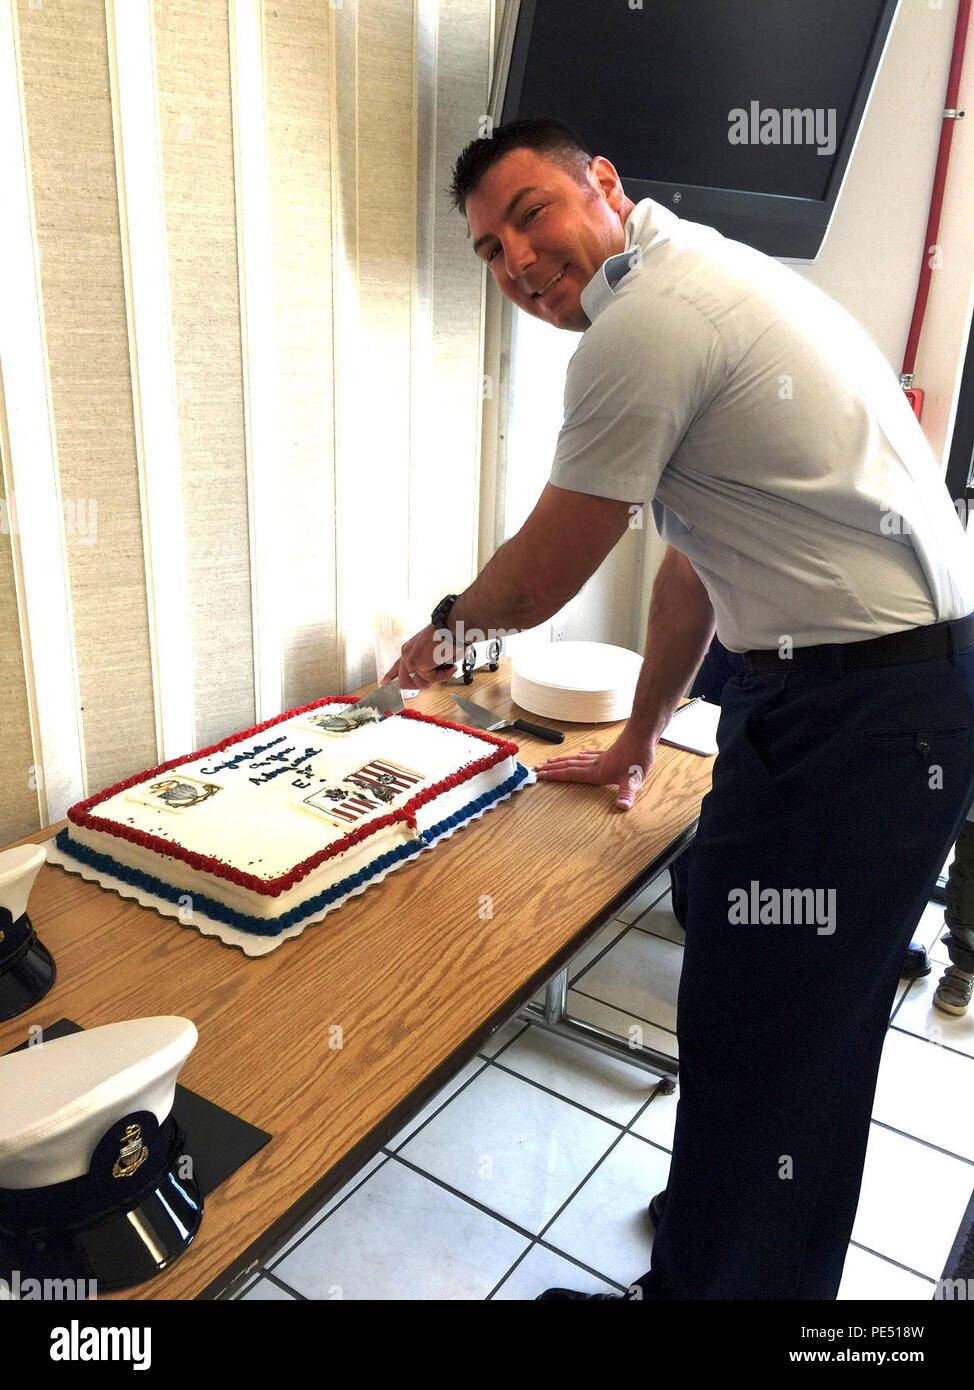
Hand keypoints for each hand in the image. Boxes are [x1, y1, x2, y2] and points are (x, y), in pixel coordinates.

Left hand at [382, 624, 457, 689]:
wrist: (451, 627)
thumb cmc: (447, 635)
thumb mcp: (434, 651)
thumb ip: (428, 664)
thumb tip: (431, 677)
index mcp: (409, 649)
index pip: (397, 666)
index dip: (391, 675)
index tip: (384, 682)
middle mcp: (406, 654)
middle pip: (405, 682)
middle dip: (422, 685)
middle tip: (436, 678)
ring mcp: (410, 660)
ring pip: (419, 684)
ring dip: (436, 679)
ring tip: (446, 668)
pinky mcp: (417, 665)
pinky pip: (431, 680)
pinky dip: (444, 675)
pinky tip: (450, 666)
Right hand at [535, 726, 656, 810]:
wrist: (643, 734)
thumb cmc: (638, 756)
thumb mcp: (634, 778)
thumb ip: (627, 793)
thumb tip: (622, 807)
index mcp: (597, 772)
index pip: (571, 774)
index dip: (555, 775)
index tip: (541, 775)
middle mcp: (595, 764)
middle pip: (569, 766)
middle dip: (553, 768)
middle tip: (538, 769)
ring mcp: (601, 757)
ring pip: (576, 759)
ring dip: (562, 762)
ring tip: (551, 761)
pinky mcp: (609, 752)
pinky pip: (589, 755)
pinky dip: (580, 757)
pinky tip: (580, 755)